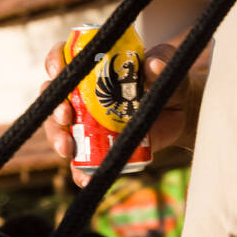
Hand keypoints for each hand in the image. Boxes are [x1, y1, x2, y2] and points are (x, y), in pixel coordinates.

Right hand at [39, 40, 195, 187]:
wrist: (181, 108)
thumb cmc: (165, 76)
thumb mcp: (165, 63)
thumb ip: (161, 61)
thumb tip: (154, 65)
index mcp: (92, 65)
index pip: (64, 58)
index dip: (55, 62)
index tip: (58, 71)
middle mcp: (82, 92)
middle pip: (55, 98)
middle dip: (54, 108)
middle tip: (66, 116)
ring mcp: (87, 120)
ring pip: (60, 130)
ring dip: (58, 139)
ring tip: (68, 149)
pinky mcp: (98, 145)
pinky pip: (81, 161)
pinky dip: (79, 171)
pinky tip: (84, 178)